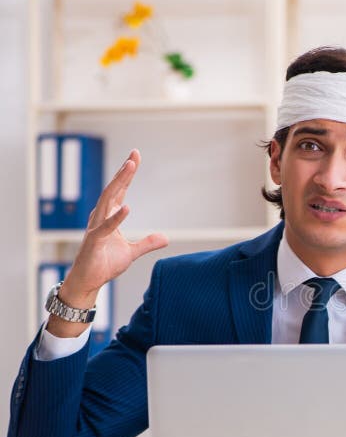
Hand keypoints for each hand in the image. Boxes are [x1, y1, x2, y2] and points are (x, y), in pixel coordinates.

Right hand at [48, 150, 167, 336]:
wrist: (89, 281)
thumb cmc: (104, 264)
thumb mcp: (132, 252)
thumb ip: (147, 243)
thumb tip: (165, 237)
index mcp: (108, 216)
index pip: (119, 191)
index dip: (127, 174)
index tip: (135, 156)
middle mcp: (100, 217)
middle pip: (113, 190)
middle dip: (124, 172)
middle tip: (134, 155)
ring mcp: (96, 227)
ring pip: (108, 201)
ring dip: (119, 184)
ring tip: (129, 167)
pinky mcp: (94, 241)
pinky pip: (105, 227)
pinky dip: (116, 217)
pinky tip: (127, 207)